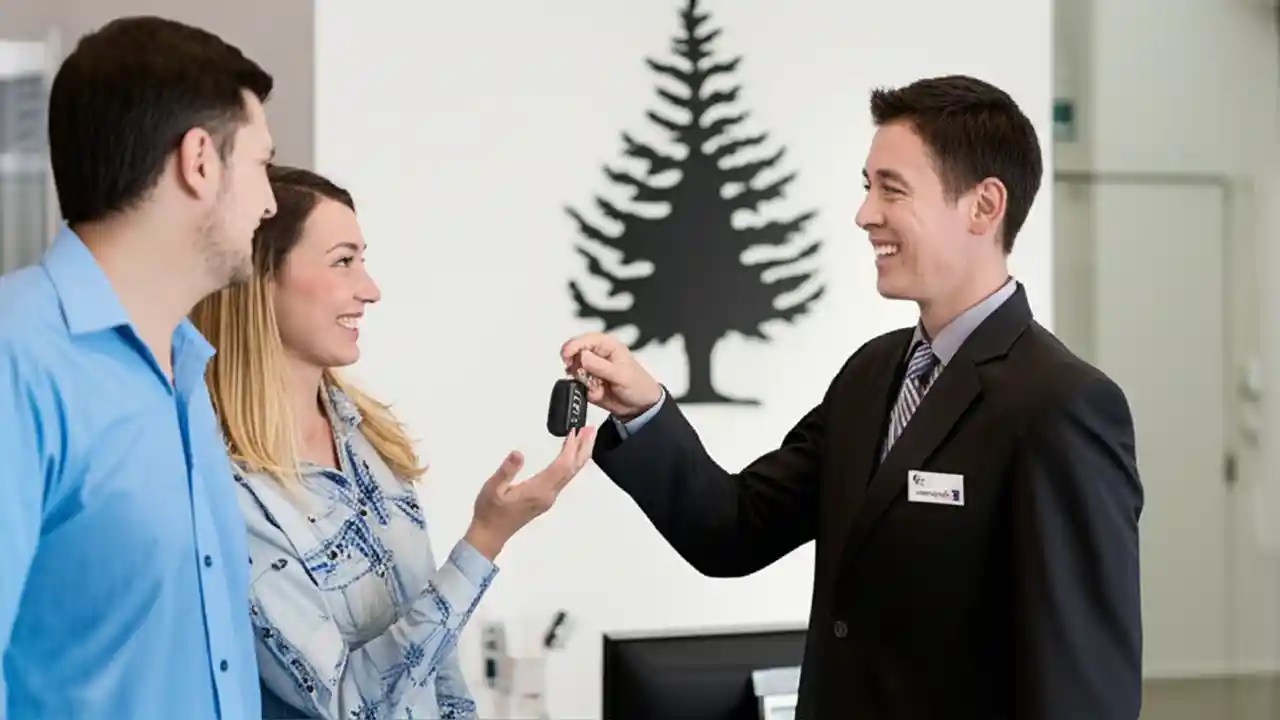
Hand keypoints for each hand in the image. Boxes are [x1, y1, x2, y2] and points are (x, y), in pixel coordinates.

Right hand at [464, 427, 597, 559]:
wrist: (490, 534)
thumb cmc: (490, 513)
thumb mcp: (493, 488)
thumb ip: (506, 470)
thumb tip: (518, 454)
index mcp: (538, 491)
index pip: (561, 466)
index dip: (570, 448)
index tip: (574, 432)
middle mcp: (548, 495)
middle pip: (572, 469)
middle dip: (583, 449)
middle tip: (590, 431)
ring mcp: (548, 498)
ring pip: (570, 474)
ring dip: (579, 456)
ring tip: (586, 440)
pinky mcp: (545, 499)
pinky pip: (564, 478)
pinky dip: (571, 464)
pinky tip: (570, 457)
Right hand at [560, 332, 662, 420]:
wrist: (640, 407)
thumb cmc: (638, 385)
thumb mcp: (622, 375)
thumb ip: (601, 366)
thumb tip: (582, 356)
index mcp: (607, 345)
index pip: (584, 339)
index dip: (573, 346)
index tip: (566, 357)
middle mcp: (596, 355)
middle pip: (574, 354)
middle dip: (576, 367)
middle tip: (584, 376)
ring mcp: (591, 369)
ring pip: (573, 371)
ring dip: (582, 381)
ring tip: (597, 386)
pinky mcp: (587, 383)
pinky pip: (577, 385)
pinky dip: (584, 390)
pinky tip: (597, 392)